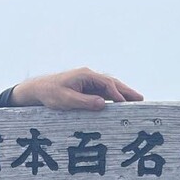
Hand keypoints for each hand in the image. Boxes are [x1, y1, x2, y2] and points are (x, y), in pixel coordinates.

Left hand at [11, 68, 142, 109]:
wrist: (38, 89)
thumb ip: (84, 102)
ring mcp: (89, 82)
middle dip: (126, 91)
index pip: (107, 83)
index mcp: (86, 75)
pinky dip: (114, 96)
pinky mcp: (87, 88)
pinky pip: (104, 92)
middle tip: (141, 99)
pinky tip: (121, 103)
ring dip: (122, 93)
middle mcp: (89, 76)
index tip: (126, 104)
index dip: (118, 94)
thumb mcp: (66, 99)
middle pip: (112, 82)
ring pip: (110, 86)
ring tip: (136, 101)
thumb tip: (103, 103)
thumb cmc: (50, 93)